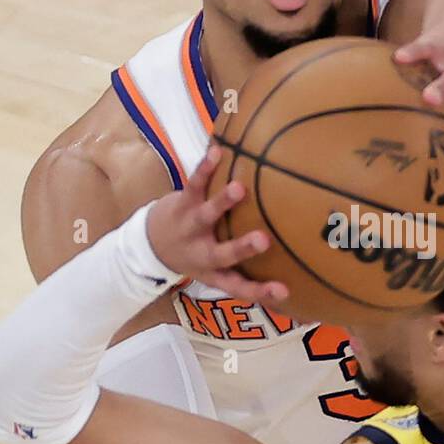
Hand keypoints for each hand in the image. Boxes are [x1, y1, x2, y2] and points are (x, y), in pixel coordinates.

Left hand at [146, 145, 288, 304]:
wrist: (150, 244)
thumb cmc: (199, 256)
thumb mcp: (218, 271)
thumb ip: (249, 270)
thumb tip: (293, 269)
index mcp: (216, 272)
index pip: (240, 287)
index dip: (262, 291)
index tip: (285, 291)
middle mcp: (203, 253)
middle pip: (223, 254)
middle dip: (242, 247)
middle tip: (263, 240)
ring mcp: (190, 227)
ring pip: (206, 215)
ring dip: (222, 202)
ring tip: (239, 188)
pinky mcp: (182, 203)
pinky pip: (194, 184)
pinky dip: (205, 168)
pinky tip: (217, 152)